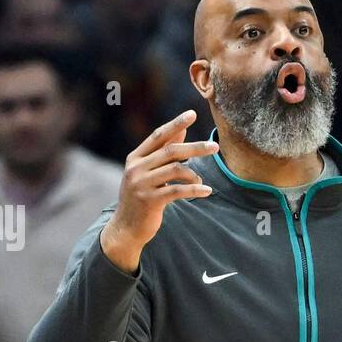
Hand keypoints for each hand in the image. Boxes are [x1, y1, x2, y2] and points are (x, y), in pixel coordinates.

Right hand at [100, 109, 219, 271]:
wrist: (126, 228)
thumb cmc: (141, 197)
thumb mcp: (148, 172)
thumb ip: (163, 152)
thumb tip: (182, 129)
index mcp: (135, 158)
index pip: (158, 136)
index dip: (176, 124)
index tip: (193, 114)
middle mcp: (136, 168)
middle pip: (171, 151)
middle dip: (195, 148)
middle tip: (215, 146)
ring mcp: (142, 184)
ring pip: (176, 169)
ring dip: (194, 174)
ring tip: (201, 182)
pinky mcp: (150, 201)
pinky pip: (178, 191)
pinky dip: (195, 190)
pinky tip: (206, 191)